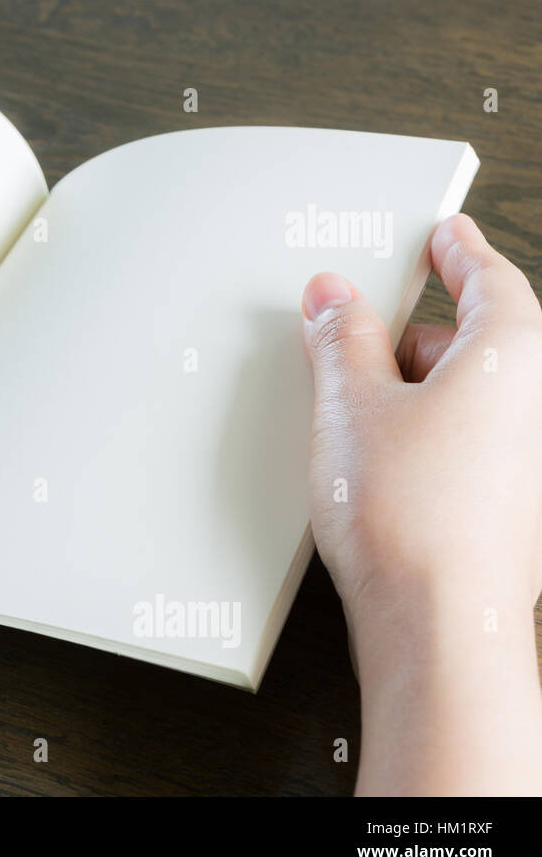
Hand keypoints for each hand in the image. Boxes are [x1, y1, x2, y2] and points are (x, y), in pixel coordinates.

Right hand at [302, 213, 541, 793]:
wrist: (437, 623)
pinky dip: (429, 438)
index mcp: (514, 354)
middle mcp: (539, 403)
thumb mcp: (350, 405)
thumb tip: (335, 301)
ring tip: (352, 420)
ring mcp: (532, 457)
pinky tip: (378, 465)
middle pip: (476, 341)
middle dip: (411, 338)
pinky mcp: (517, 503)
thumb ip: (341, 339)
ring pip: (470, 397)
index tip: (444, 233)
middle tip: (353, 339)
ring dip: (414, 393)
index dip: (457, 251)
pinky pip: (472, 443)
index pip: (489, 278)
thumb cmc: (411, 518)